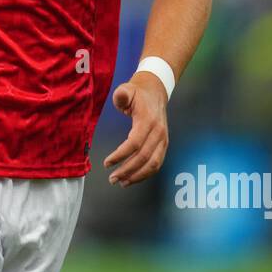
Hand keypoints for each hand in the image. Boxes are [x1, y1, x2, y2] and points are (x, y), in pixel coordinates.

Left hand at [104, 72, 169, 186]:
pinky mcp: (164, 144)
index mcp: (148, 120)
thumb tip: (120, 98)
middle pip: (143, 157)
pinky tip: (132, 178)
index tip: (107, 163)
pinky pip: (157, 163)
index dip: (121, 155)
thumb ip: (122, 94)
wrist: (155, 92)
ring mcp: (163, 139)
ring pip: (153, 164)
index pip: (135, 143)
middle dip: (127, 170)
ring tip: (121, 182)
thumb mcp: (127, 89)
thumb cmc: (137, 93)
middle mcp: (158, 132)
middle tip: (112, 178)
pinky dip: (146, 174)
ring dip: (137, 176)